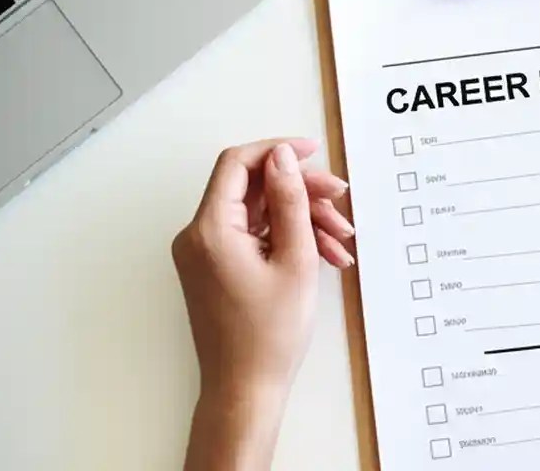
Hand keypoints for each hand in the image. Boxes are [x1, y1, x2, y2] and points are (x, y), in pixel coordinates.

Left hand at [172, 139, 354, 469]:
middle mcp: (199, 236)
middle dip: (301, 193)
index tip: (312, 151)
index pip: (238, 164)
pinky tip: (323, 256)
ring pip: (259, 215)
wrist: (246, 388)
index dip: (277, 151)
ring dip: (302, 220)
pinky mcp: (216, 268)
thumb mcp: (294, 259)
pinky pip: (254, 238)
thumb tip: (282, 158)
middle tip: (340, 204)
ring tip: (340, 242)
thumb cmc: (269, 335)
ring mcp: (205, 253)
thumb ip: (289, 201)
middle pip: (252, 189)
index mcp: (210, 229)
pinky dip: (287, 241)